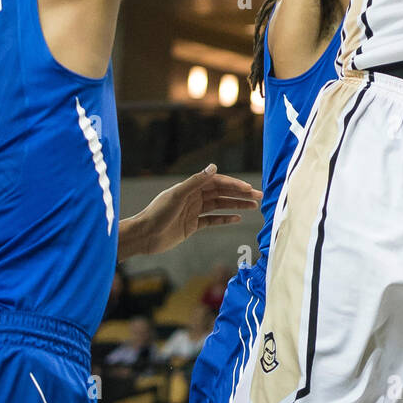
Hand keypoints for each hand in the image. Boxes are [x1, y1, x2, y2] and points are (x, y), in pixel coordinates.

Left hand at [131, 164, 260, 255]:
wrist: (144, 236)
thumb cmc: (157, 213)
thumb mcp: (177, 195)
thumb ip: (196, 181)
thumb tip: (214, 166)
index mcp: (191, 187)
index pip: (217, 183)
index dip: (233, 184)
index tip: (248, 188)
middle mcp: (194, 197)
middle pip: (222, 193)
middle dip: (240, 194)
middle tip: (258, 196)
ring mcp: (194, 211)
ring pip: (220, 206)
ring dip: (236, 205)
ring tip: (253, 207)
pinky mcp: (192, 225)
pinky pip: (212, 220)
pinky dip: (225, 219)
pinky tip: (237, 218)